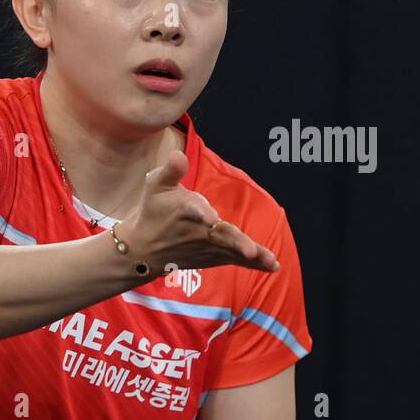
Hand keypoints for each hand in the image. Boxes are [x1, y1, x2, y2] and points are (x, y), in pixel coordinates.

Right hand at [113, 149, 280, 274]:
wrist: (145, 249)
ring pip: (231, 250)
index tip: (210, 217)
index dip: (202, 212)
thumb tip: (177, 153)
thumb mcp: (156, 185)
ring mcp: (207, 247)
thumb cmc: (154, 211)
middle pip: (219, 235)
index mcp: (183, 209)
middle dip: (235, 242)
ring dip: (251, 256)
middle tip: (249, 251)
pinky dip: (254, 264)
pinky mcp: (214, 256)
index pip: (193, 210)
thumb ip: (171, 170)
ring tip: (270, 260)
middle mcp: (197, 231)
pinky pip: (236, 260)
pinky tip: (274, 266)